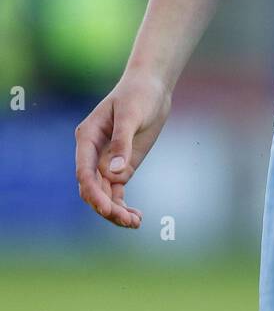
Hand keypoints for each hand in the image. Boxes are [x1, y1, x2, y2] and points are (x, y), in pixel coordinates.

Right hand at [75, 69, 172, 227]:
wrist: (152, 87)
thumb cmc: (138, 94)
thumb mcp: (131, 114)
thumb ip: (122, 142)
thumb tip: (114, 173)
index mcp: (87, 137)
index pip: (84, 171)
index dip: (92, 191)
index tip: (105, 207)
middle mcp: (93, 154)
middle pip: (92, 188)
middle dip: (105, 206)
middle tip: (125, 220)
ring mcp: (107, 162)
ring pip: (105, 194)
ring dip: (116, 211)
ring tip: (134, 223)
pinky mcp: (122, 167)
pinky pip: (118, 192)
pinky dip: (123, 206)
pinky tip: (136, 219)